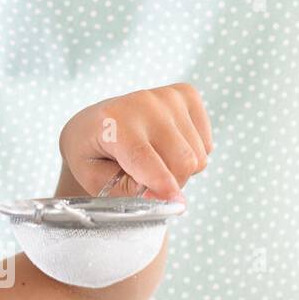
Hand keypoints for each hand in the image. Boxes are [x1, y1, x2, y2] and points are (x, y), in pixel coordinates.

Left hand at [59, 82, 212, 200]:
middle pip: (182, 161)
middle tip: (150, 185)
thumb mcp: (94, 180)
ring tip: (155, 163)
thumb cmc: (92, 154)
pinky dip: (191, 154)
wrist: (95, 124)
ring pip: (198, 156)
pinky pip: (206, 144)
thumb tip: (166, 196)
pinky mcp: (187, 95)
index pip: (145, 158)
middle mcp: (144, 102)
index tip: (174, 204)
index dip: (162, 186)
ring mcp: (168, 96)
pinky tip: (168, 147)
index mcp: (114, 122)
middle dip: (172, 184)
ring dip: (181, 171)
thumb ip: (126, 191)